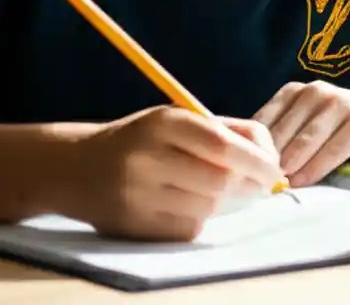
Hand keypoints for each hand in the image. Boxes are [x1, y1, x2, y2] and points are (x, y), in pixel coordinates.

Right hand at [60, 105, 283, 240]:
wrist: (75, 167)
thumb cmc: (142, 141)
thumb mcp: (176, 120)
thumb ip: (226, 131)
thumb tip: (273, 160)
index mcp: (162, 122)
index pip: (223, 144)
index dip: (258, 160)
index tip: (274, 170)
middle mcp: (147, 157)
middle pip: (220, 181)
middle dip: (251, 186)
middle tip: (261, 187)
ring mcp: (138, 194)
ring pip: (208, 207)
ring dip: (228, 203)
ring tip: (226, 192)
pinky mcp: (135, 225)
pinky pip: (188, 227)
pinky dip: (201, 217)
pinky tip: (190, 204)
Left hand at [252, 81, 349, 186]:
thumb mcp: (318, 129)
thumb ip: (289, 139)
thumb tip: (246, 166)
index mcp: (299, 92)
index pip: (262, 121)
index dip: (248, 148)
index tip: (235, 174)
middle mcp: (317, 92)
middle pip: (280, 131)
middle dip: (265, 161)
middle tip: (250, 188)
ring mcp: (342, 104)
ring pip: (304, 139)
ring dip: (287, 165)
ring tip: (272, 188)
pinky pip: (333, 147)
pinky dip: (316, 167)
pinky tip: (304, 183)